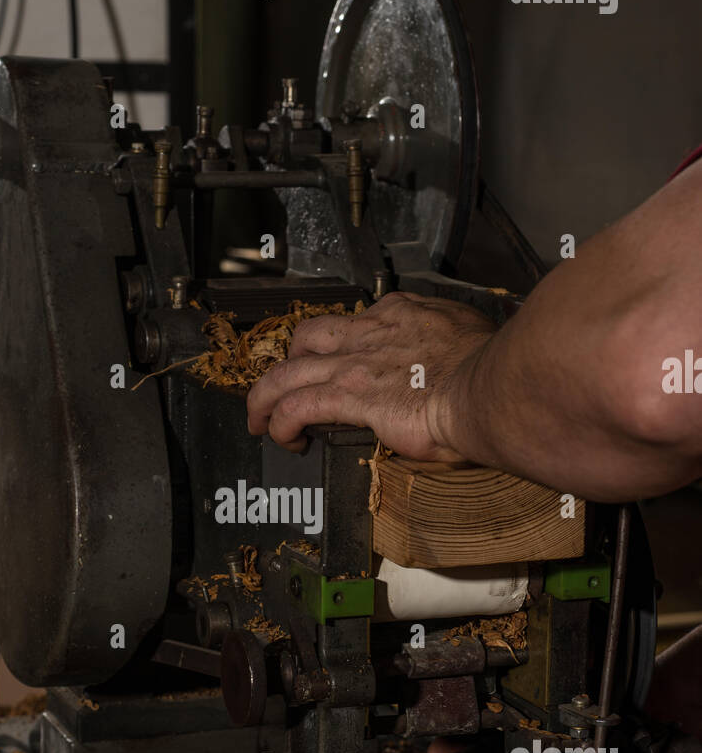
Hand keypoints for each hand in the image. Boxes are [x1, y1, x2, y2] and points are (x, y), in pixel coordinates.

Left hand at [246, 291, 496, 455]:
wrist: (493, 389)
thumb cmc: (493, 373)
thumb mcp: (470, 343)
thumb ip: (449, 350)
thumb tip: (449, 370)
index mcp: (403, 315)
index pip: (356, 321)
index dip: (340, 345)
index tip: (340, 365)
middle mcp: (372, 332)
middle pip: (308, 339)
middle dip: (288, 363)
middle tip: (281, 389)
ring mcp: (356, 362)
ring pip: (287, 372)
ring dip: (265, 397)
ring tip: (259, 419)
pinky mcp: (350, 395)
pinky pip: (297, 406)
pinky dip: (280, 422)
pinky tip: (283, 437)